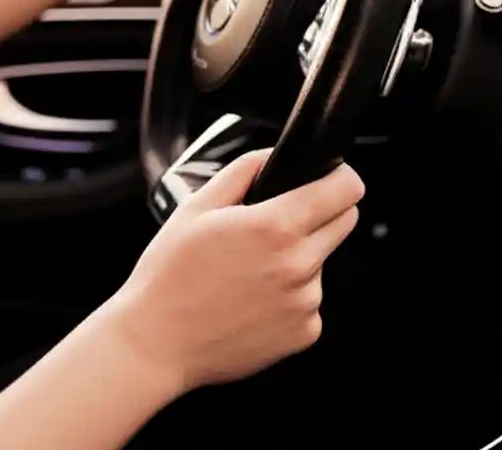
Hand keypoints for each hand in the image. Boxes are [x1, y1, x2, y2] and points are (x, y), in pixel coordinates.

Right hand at [99, 150, 363, 390]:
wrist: (155, 345)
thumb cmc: (169, 277)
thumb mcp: (197, 207)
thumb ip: (244, 170)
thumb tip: (274, 156)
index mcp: (276, 226)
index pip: (346, 189)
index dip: (340, 178)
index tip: (331, 179)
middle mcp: (298, 264)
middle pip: (345, 221)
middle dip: (321, 214)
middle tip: (279, 225)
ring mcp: (305, 302)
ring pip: (322, 263)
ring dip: (299, 260)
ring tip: (250, 273)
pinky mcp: (305, 332)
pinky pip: (310, 301)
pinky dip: (290, 298)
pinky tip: (252, 302)